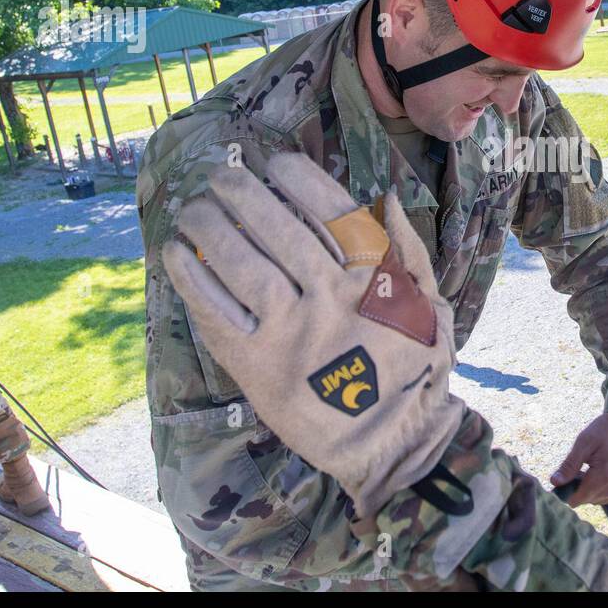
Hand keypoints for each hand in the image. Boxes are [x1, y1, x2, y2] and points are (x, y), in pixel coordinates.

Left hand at [162, 153, 463, 517]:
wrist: (392, 444)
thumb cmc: (415, 369)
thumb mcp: (431, 306)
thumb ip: (409, 250)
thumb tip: (386, 195)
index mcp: (375, 279)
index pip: (331, 212)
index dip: (298, 180)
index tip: (275, 163)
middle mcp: (330, 299)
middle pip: (277, 231)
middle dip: (243, 194)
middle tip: (221, 175)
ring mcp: (292, 335)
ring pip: (242, 266)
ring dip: (211, 229)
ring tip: (194, 209)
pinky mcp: (260, 369)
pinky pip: (218, 316)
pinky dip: (193, 281)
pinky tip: (176, 256)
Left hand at [550, 410, 607, 506]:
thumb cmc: (606, 429)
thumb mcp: (584, 442)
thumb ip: (569, 465)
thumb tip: (554, 482)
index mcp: (603, 477)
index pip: (576, 499)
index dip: (565, 490)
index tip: (563, 476)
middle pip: (584, 500)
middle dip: (576, 487)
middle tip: (578, 467)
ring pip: (594, 499)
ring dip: (587, 488)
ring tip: (588, 467)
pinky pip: (605, 496)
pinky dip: (597, 488)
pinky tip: (598, 471)